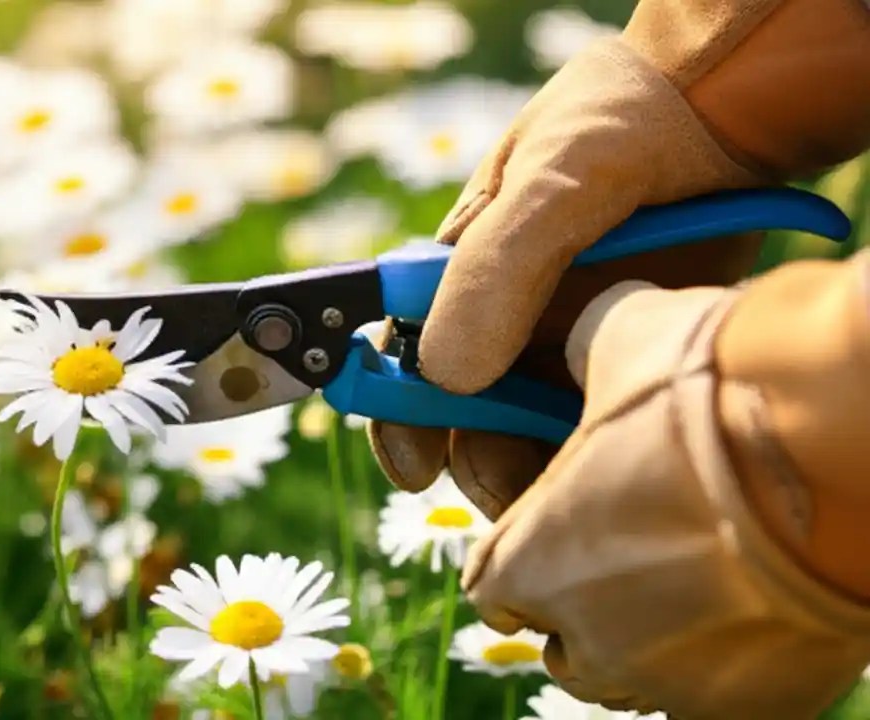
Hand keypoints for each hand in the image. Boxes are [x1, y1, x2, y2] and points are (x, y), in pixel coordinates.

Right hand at [369, 33, 761, 507]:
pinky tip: (636, 456)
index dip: (398, 420)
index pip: (403, 362)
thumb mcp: (554, 178)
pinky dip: (610, 456)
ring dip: (550, 474)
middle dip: (482, 465)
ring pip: (532, 441)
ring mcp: (562, 349)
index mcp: (453, 280)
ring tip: (595, 477)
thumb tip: (445, 375)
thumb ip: (498, 267)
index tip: (418, 469)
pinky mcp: (623, 366)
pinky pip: (602, 431)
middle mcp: (499, 323)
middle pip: (463, 423)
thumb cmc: (619, 126)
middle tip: (525, 496)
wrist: (723, 112)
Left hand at [461, 280, 869, 718]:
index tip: (551, 530)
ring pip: (638, 678)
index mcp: (528, 564)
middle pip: (564, 645)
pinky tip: (757, 599)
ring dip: (651, 639)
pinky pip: (722, 694)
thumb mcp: (619, 339)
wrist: (848, 439)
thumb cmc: (715, 384)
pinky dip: (730, 659)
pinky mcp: (761, 706)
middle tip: (631, 548)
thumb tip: (587, 348)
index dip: (519, 556)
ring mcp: (676, 684)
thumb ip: (581, 359)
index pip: (490, 588)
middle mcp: (590, 641)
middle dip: (583, 606)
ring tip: (695, 575)